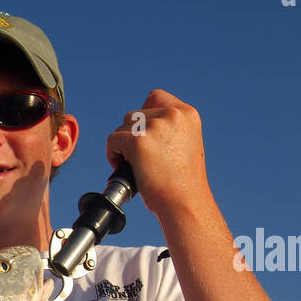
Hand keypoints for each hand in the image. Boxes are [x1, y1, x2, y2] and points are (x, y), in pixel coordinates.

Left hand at [106, 89, 214, 219]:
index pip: (155, 97)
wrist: (184, 203)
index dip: (144, 116)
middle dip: (131, 135)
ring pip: (122, 127)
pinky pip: (113, 140)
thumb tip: (138, 126)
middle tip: (139, 159)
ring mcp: (156, 126)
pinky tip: (123, 168)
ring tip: (133, 165)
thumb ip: (168, 130)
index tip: (145, 138)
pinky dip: (112, 154)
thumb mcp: (184, 145)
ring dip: (122, 145)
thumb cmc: (182, 184)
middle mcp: (173, 114)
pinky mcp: (138, 141)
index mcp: (187, 114)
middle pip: (134, 114)